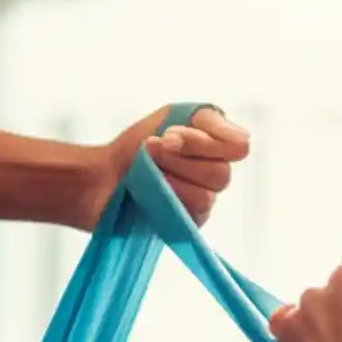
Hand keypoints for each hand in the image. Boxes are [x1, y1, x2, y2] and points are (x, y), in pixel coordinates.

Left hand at [77, 105, 249, 229]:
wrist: (101, 177)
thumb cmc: (134, 146)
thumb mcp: (170, 117)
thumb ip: (206, 118)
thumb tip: (239, 139)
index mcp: (216, 146)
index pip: (240, 147)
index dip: (204, 142)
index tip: (169, 135)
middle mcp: (214, 174)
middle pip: (221, 173)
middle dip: (180, 159)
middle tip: (150, 150)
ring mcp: (203, 201)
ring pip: (206, 196)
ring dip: (170, 179)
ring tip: (146, 172)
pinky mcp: (188, 224)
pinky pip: (191, 215)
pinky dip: (167, 198)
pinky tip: (150, 192)